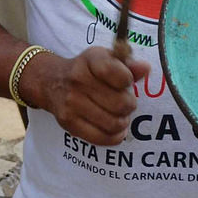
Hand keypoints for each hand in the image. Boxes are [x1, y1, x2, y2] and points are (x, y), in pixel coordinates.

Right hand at [30, 47, 152, 146]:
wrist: (52, 82)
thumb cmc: (87, 70)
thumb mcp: (105, 59)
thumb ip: (127, 64)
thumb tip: (145, 68)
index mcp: (91, 59)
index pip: (120, 75)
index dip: (128, 81)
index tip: (124, 81)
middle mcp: (78, 80)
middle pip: (122, 104)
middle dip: (129, 105)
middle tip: (124, 102)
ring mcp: (71, 102)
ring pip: (114, 123)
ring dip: (123, 121)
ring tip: (118, 115)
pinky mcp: (68, 122)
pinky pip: (102, 138)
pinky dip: (115, 136)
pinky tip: (115, 129)